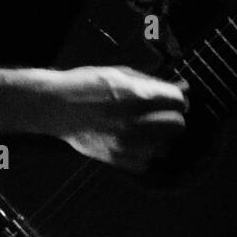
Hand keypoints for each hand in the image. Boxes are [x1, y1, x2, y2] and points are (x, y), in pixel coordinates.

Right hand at [43, 65, 188, 174]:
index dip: (177, 98)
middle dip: (173, 117)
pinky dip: (143, 153)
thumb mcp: (119, 73)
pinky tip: (132, 141)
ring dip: (159, 137)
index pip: (178, 101)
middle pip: (177, 125)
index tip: (172, 98)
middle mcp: (135, 122)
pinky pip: (146, 162)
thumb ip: (151, 82)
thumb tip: (181, 87)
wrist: (55, 107)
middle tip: (161, 113)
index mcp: (136, 96)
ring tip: (143, 128)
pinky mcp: (117, 160)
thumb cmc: (86, 84)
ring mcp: (126, 144)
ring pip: (164, 146)